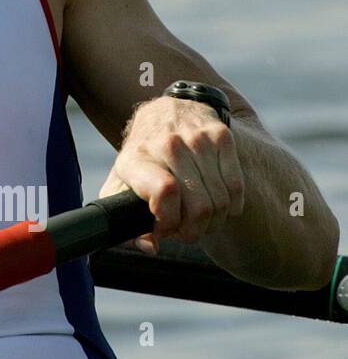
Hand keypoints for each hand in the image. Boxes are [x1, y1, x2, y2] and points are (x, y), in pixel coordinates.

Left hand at [99, 96, 243, 252]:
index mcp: (137, 158)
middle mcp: (167, 144)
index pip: (165, 193)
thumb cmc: (142, 156)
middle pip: (198, 205)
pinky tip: (219, 206)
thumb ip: (125, 218)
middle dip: (195, 231)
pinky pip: (237, 186)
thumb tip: (151, 246)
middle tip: (188, 233)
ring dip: (214, 222)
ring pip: (220, 200)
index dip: (170, 221)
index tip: (165, 228)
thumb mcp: (121, 182)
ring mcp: (197, 139)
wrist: (164, 112)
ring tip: (201, 221)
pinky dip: (231, 206)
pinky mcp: (222, 136)